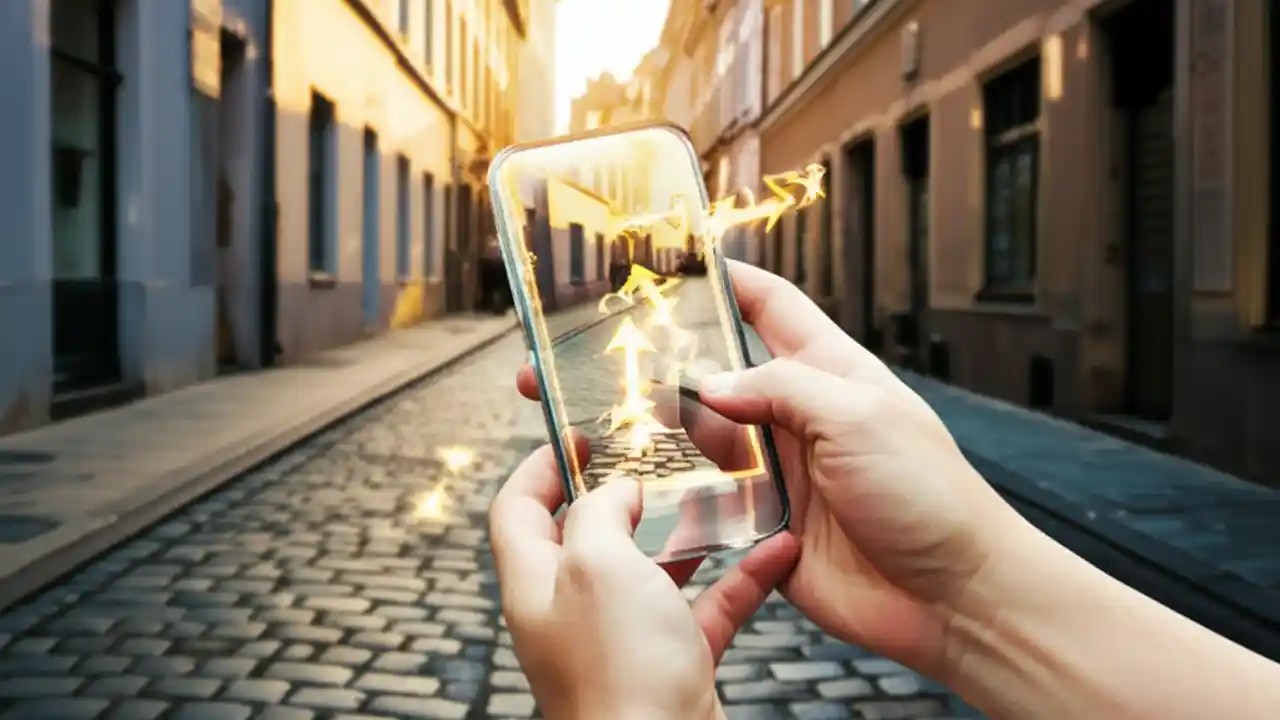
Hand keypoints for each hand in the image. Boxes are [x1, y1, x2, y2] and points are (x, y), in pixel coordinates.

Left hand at [489, 444, 799, 719]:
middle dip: (626, 494)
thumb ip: (599, 510)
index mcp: (536, 583)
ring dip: (687, 533)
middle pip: (589, 536)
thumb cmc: (619, 672)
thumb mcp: (596, 564)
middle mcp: (573, 611)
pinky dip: (738, 578)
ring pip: (653, 570)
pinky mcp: (673, 666)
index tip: (579, 433)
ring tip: (719, 496)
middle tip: (659, 459)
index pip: (517, 509)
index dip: (540, 465)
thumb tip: (617, 492)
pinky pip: (706, 609)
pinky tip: (775, 551)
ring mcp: (623, 641)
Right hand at [516, 261, 1028, 681]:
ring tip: (604, 421)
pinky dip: (678, 499)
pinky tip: (641, 492)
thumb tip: (710, 383)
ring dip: (663, 433)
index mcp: (828, 373)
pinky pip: (710, 506)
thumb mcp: (858, 416)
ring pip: (705, 443)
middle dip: (666, 363)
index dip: (727, 281)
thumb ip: (781, 388)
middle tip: (606, 355)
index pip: (772, 308)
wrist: (951, 596)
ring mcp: (781, 474)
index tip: (674, 261)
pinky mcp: (766, 528)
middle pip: (720, 376)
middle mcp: (797, 418)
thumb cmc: (928, 495)